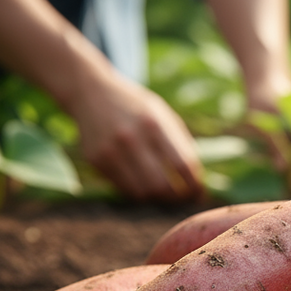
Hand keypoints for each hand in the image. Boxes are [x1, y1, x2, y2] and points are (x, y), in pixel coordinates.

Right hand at [70, 70, 203, 202]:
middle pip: (161, 185)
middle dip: (177, 197)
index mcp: (153, 123)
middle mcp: (130, 138)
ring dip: (158, 197)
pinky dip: (138, 192)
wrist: (90, 92)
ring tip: (165, 192)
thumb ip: (181, 145)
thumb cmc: (136, 107)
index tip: (200, 192)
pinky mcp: (96, 161)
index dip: (194, 184)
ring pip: (142, 193)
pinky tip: (144, 184)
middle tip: (183, 198)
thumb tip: (198, 181)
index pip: (182, 165)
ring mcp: (110, 151)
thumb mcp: (162, 115)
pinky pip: (124, 189)